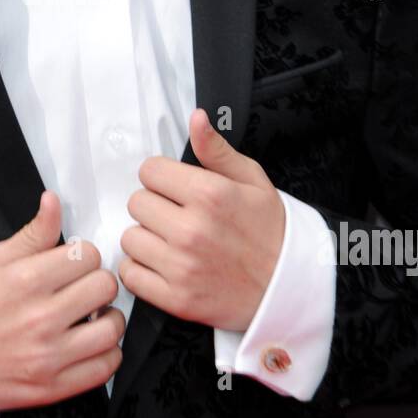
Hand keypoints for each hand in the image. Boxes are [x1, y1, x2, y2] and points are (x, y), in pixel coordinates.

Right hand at [0, 191, 124, 411]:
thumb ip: (33, 233)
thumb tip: (53, 200)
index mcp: (26, 280)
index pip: (88, 256)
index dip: (83, 257)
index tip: (73, 266)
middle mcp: (41, 318)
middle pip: (105, 286)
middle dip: (97, 283)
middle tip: (83, 289)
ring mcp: (48, 356)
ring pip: (113, 328)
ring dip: (108, 319)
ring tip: (92, 317)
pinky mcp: (52, 387)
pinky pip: (105, 367)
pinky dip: (106, 353)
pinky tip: (91, 344)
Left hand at [119, 108, 284, 331]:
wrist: (288, 288)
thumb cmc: (270, 231)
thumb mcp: (252, 180)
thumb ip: (216, 149)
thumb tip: (196, 118)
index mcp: (210, 195)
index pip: (149, 171)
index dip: (161, 176)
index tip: (174, 187)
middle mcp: (192, 230)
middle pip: (136, 202)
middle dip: (154, 205)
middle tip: (177, 215)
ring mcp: (182, 266)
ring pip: (129, 238)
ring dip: (146, 238)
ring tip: (171, 241)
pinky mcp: (176, 298)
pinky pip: (130, 274)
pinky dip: (141, 270)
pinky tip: (164, 264)